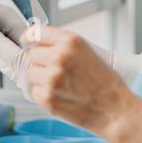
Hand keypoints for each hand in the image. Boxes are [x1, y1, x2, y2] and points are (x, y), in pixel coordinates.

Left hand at [19, 23, 141, 139]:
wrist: (114, 109)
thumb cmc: (105, 83)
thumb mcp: (88, 52)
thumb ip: (63, 46)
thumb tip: (37, 45)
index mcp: (71, 42)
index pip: (36, 33)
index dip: (29, 38)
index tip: (27, 41)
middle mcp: (59, 57)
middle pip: (31, 54)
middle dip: (41, 62)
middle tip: (57, 71)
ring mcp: (51, 78)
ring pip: (30, 73)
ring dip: (40, 79)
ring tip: (61, 85)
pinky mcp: (47, 97)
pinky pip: (34, 91)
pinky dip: (43, 95)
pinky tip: (61, 95)